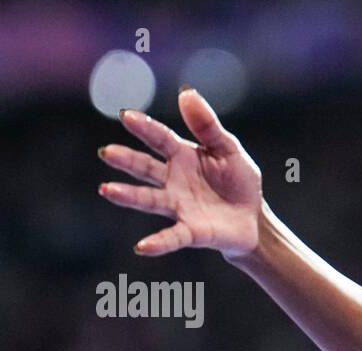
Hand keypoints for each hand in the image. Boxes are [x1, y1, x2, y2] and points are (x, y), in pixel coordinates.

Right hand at [97, 88, 262, 257]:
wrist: (254, 219)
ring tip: (107, 191)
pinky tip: (142, 247)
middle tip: (107, 152)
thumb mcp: (229, 149)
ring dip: (128, 196)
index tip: (126, 115)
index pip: (160, 138)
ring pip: (149, 200)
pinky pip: (172, 237)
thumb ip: (208, 126)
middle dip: (126, 160)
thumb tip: (186, 92)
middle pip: (145, 168)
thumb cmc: (239, 182)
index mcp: (182, 156)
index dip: (145, 127)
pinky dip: (158, 242)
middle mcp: (174, 181)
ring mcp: (179, 206)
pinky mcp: (191, 231)